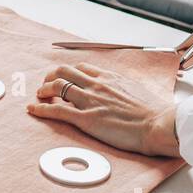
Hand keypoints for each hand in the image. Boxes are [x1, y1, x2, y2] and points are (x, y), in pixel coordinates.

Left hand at [28, 63, 179, 157]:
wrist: (160, 124)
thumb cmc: (155, 112)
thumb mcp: (139, 91)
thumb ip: (126, 89)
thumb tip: (125, 92)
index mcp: (110, 77)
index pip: (82, 68)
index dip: (68, 72)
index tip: (63, 77)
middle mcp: (97, 85)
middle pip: (64, 72)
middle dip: (51, 77)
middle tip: (46, 84)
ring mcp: (90, 101)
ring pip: (57, 87)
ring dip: (43, 90)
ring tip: (39, 96)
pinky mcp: (86, 119)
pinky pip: (56, 110)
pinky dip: (41, 109)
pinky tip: (32, 110)